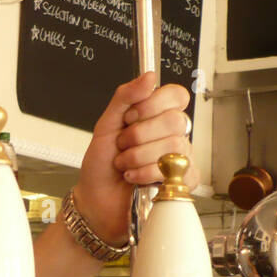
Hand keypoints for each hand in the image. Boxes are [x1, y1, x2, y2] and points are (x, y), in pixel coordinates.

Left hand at [74, 72, 198, 245]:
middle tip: (123, 145)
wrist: (95, 201)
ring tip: (125, 165)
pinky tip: (135, 178)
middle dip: (139, 135)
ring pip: (173, 146)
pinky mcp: (181, 183)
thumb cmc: (101, 166)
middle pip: (175, 120)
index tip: (130, 117)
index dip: (152, 105)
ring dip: (138, 157)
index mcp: (157, 117)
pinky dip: (147, 174)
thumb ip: (125, 97)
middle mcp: (172, 136)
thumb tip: (149, 75)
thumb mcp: (106, 125)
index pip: (176, 96)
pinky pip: (177, 171)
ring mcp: (179, 159)